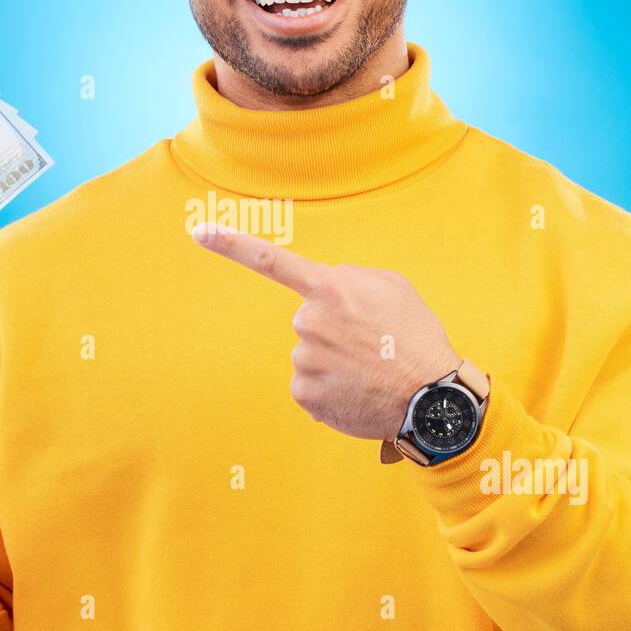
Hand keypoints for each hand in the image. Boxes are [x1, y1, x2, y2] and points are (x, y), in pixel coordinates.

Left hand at [191, 224, 459, 440]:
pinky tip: (358, 390)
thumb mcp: (393, 288)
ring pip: (309, 354)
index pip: (271, 260)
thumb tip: (328, 287)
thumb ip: (351, 278)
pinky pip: (311, 384)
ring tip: (370, 369)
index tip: (199, 230)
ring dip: (334, 360)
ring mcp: (303, 361)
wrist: (430, 399)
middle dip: (332, 328)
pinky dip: (331, 388)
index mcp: (330, 289)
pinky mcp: (305, 395)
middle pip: (308, 320)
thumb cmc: (415, 338)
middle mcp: (308, 323)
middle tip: (371, 343)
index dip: (231, 244)